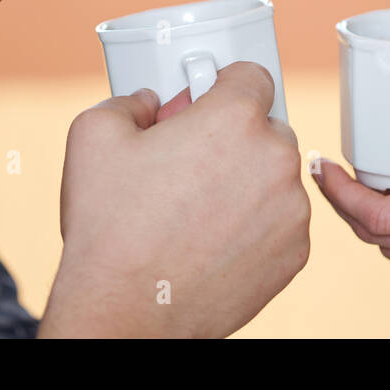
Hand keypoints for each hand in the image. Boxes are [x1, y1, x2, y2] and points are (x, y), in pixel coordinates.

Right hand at [40, 61, 310, 337]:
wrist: (126, 313)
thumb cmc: (110, 228)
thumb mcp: (94, 135)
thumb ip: (129, 102)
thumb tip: (149, 103)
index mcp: (234, 118)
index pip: (252, 76)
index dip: (221, 87)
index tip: (203, 106)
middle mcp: (274, 158)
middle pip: (266, 127)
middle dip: (232, 138)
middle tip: (189, 164)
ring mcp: (291, 209)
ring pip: (275, 177)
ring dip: (247, 183)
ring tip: (195, 211)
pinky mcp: (295, 252)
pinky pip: (281, 222)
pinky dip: (256, 226)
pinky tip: (212, 240)